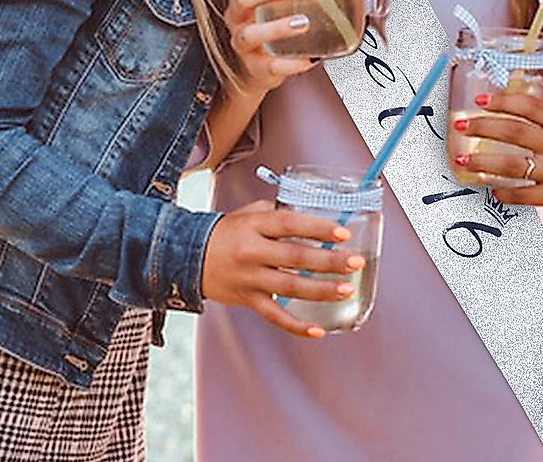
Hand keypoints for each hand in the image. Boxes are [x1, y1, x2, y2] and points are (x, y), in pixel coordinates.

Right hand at [201, 201, 365, 337]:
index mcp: (255, 225)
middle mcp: (253, 252)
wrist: (187, 256)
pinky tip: (318, 330)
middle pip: (296, 257)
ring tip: (346, 289)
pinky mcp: (247, 300)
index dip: (317, 228)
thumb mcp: (249, 213)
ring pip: (290, 287)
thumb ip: (277, 214)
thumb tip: (311, 216)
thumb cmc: (226, 231)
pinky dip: (296, 326)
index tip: (342, 233)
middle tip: (355, 262)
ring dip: (321, 290)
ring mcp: (250, 279)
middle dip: (329, 261)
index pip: (290, 224)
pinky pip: (275, 316)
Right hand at [225, 0, 318, 93]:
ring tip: (302, 22)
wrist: (259, 68)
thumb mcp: (287, 3)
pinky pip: (270, 65)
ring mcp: (244, 43)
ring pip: (250, 34)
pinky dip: (290, 63)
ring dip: (276, 27)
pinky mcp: (256, 67)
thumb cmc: (271, 26)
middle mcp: (238, 17)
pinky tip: (309, 58)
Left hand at [454, 93, 542, 221]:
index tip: (480, 100)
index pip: (530, 106)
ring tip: (464, 162)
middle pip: (515, 131)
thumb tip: (503, 114)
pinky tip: (493, 189)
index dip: (503, 100)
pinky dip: (505, 193)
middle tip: (461, 126)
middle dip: (483, 127)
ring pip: (514, 166)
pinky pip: (524, 195)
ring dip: (483, 163)